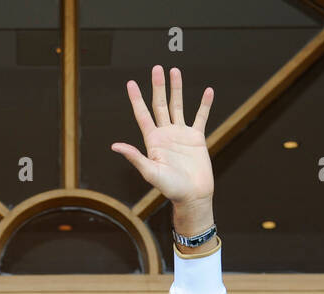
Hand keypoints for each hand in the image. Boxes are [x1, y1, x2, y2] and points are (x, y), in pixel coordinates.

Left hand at [111, 66, 214, 233]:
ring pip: (177, 106)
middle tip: (156, 68)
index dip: (136, 99)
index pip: (143, 115)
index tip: (130, 83)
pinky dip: (204, 104)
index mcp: (153, 141)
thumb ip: (135, 157)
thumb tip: (115, 145)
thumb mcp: (150, 172)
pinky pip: (201, 117)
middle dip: (157, 86)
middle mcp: (166, 134)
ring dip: (176, 89)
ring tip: (175, 71)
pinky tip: (208, 91)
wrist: (193, 196)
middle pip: (160, 105)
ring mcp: (181, 135)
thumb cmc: (170, 188)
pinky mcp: (197, 138)